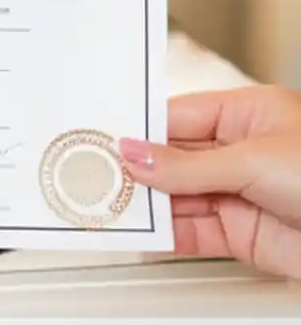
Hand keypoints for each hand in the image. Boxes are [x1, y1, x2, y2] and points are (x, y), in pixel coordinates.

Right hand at [119, 85, 300, 278]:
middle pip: (173, 158)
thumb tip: (135, 154)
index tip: (104, 141)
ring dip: (145, 204)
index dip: (140, 131)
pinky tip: (141, 232)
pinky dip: (163, 234)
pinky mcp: (242, 234)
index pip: (178, 117)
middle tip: (96, 175)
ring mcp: (241, 194)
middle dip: (137, 169)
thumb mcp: (254, 160)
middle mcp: (243, 152)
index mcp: (250, 115)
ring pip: (177, 196)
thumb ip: (187, 163)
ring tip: (109, 205)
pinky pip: (191, 231)